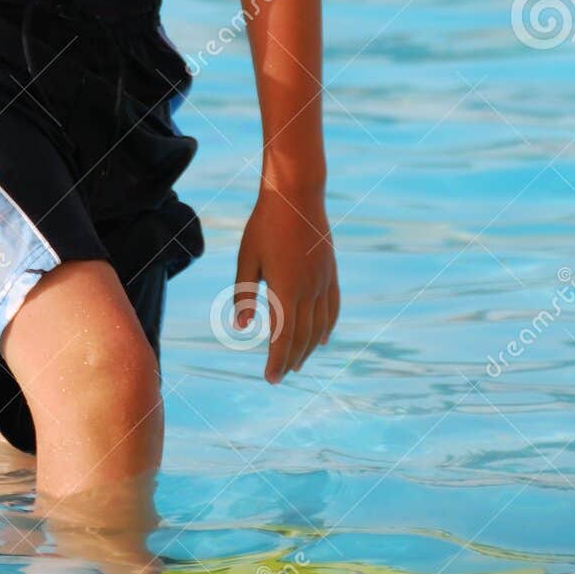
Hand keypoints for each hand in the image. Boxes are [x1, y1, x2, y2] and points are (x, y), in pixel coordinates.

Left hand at [233, 186, 338, 382]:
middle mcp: (309, 289)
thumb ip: (244, 293)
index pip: (283, 337)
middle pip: (303, 336)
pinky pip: (333, 308)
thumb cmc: (264, 224)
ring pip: (320, 326)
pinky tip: (323, 338)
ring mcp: (324, 281)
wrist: (296, 194)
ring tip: (298, 362)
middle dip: (291, 359)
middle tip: (280, 375)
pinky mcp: (331, 271)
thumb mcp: (247, 258)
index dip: (277, 361)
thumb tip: (241, 327)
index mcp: (286, 289)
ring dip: (309, 348)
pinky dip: (328, 327)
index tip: (270, 379)